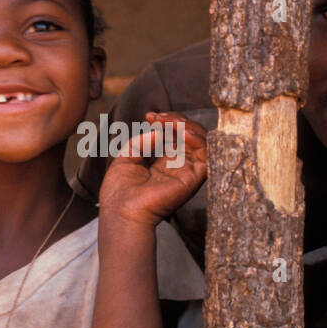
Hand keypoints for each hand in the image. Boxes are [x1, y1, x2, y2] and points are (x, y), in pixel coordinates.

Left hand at [99, 112, 206, 226]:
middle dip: (176, 120)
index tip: (149, 117)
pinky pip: (207, 155)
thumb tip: (159, 131)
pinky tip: (183, 133)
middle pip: (191, 136)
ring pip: (202, 142)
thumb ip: (142, 142)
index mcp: (164, 164)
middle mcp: (179, 168)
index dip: (167, 122)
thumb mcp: (126, 158)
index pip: (177, 137)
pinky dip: (199, 139)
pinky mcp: (193, 179)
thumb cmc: (119, 191)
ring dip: (188, 126)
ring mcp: (187, 173)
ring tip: (169, 122)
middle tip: (158, 118)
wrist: (121, 211)